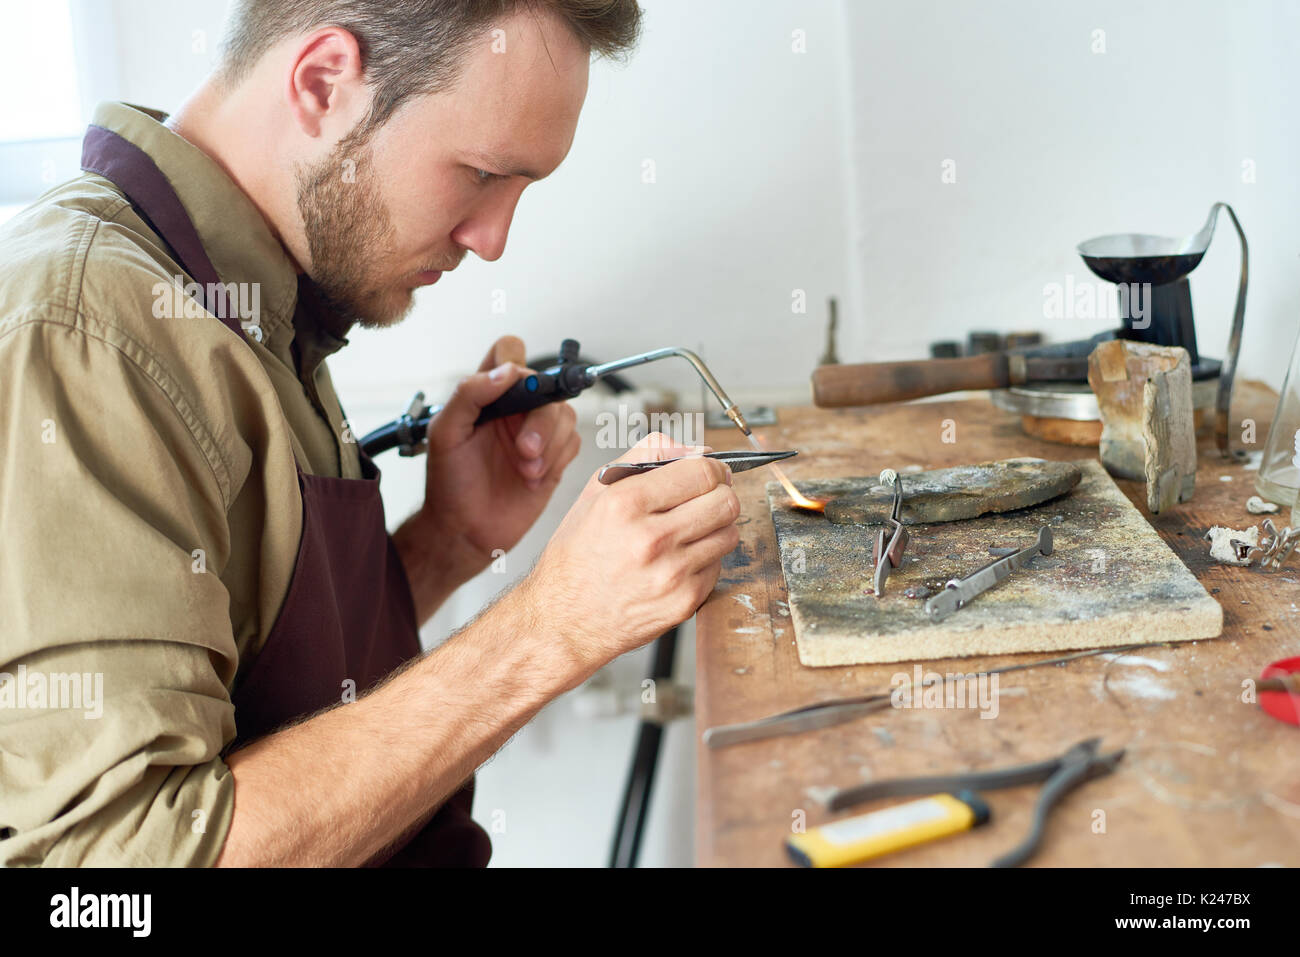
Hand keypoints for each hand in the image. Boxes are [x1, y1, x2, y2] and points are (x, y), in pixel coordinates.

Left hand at [409, 336, 580, 588]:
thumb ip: (469, 394)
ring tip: (525, 470)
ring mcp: (536, 432)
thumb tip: (506, 372)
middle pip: (547, 387)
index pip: (508, 351)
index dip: (514, 363)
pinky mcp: (554, 457)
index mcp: (486, 394)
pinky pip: (573, 443)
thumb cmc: (449, 483)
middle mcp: (515, 408)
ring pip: (565, 415)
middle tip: (523, 449)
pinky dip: (556, 460)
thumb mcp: (445, 433)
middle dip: (539, 421)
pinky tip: (533, 478)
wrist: (464, 530)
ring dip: (548, 445)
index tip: (512, 390)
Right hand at [518, 432, 740, 673]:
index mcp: (625, 504)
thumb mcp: (595, 494)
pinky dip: (705, 559)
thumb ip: (643, 457)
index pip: (701, 471)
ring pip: (729, 533)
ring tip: (690, 530)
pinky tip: (679, 560)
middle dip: (720, 494)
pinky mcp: (684, 601)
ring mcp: (671, 574)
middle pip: (725, 501)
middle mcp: (650, 539)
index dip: (713, 467)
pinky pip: (719, 566)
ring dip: (716, 527)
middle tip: (706, 498)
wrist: (565, 620)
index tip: (710, 471)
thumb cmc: (576, 558)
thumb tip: (693, 448)